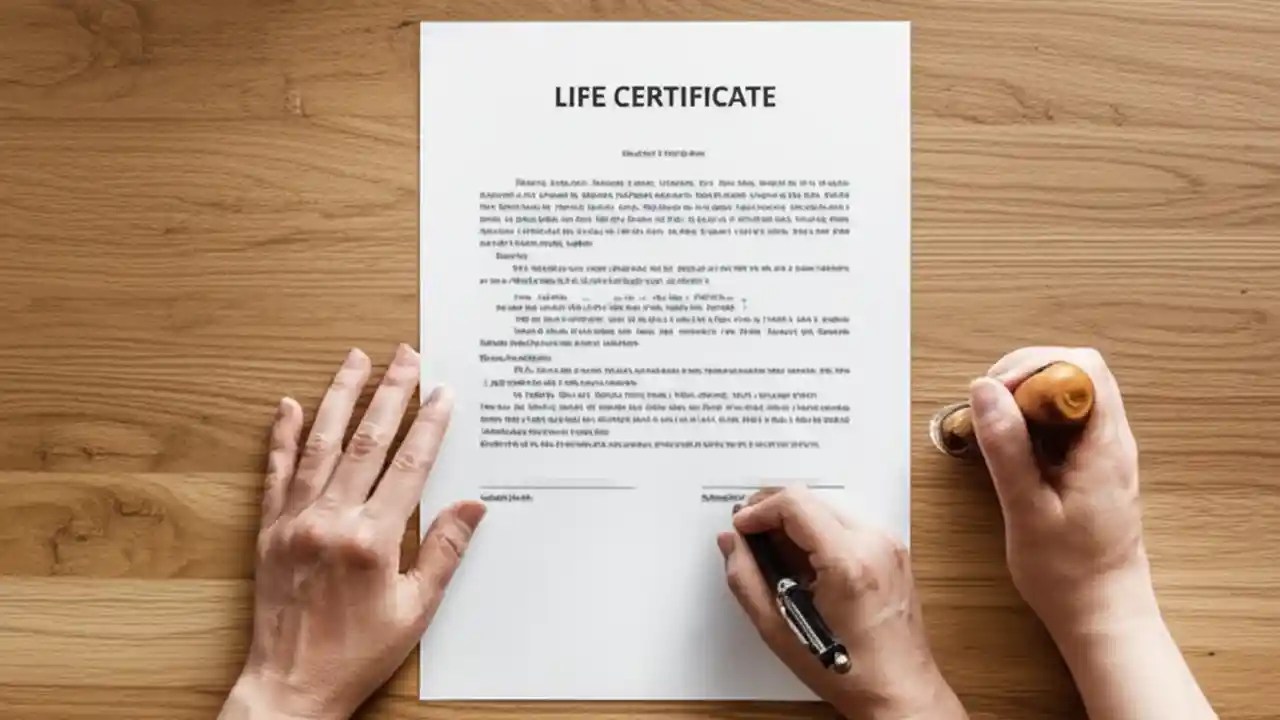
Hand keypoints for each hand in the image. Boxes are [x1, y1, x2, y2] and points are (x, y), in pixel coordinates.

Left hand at [219, 346, 485, 719]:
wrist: (290, 687)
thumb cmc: (356, 655)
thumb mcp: (415, 610)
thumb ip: (443, 552)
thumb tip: (473, 506)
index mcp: (372, 540)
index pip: (409, 466)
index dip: (429, 425)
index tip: (443, 393)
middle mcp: (331, 521)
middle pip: (367, 441)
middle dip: (390, 393)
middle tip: (405, 356)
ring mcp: (296, 522)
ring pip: (321, 445)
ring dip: (340, 398)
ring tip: (354, 361)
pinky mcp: (269, 532)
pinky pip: (277, 474)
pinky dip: (283, 438)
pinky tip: (289, 407)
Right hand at [719, 487, 965, 719]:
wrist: (898, 689)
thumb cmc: (850, 671)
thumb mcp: (779, 629)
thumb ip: (746, 579)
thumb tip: (733, 544)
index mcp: (848, 561)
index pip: (795, 503)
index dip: (759, 509)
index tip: (742, 525)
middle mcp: (874, 544)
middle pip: (811, 497)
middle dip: (775, 511)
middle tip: (752, 536)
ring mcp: (888, 544)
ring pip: (828, 505)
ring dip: (797, 520)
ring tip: (778, 552)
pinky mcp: (893, 550)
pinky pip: (847, 521)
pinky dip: (820, 530)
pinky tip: (807, 560)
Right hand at [970, 346, 1216, 718]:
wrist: (1102, 613)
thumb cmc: (1069, 573)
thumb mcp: (1028, 509)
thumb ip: (1006, 447)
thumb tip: (983, 390)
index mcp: (1105, 445)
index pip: (1081, 367)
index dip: (1033, 368)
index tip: (997, 396)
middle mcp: (1110, 439)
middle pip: (1072, 372)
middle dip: (1021, 378)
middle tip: (986, 410)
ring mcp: (1102, 450)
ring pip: (1064, 394)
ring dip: (1022, 401)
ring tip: (992, 430)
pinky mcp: (1089, 463)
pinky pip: (1060, 422)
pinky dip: (1028, 423)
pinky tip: (1008, 451)